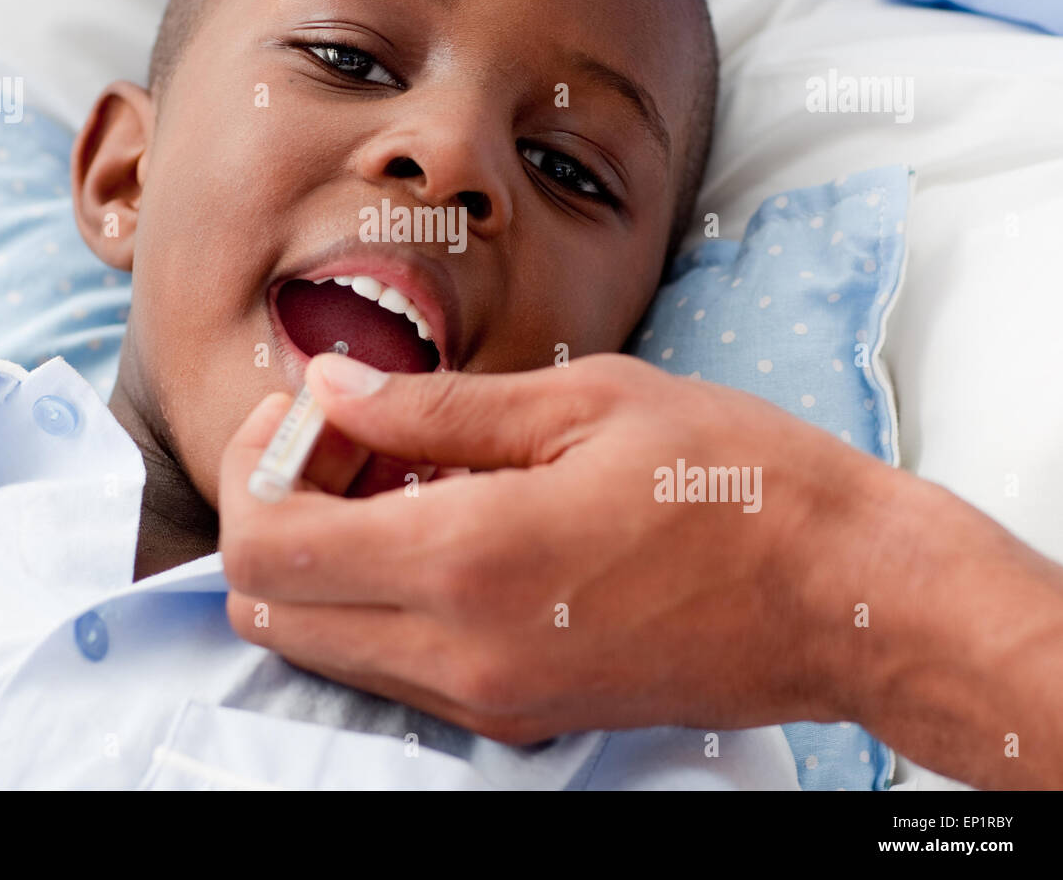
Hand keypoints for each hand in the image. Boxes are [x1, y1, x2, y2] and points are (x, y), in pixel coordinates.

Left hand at [217, 352, 879, 743]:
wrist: (842, 596)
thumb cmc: (733, 480)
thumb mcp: (582, 402)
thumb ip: (434, 405)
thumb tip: (333, 389)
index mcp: (469, 560)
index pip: (268, 545)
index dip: (260, 464)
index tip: (310, 406)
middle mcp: (460, 654)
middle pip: (274, 605)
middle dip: (279, 508)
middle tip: (347, 434)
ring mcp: (487, 699)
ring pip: (323, 643)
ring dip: (327, 554)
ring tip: (404, 471)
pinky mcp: (518, 714)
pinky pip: (392, 665)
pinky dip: (380, 594)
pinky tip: (447, 520)